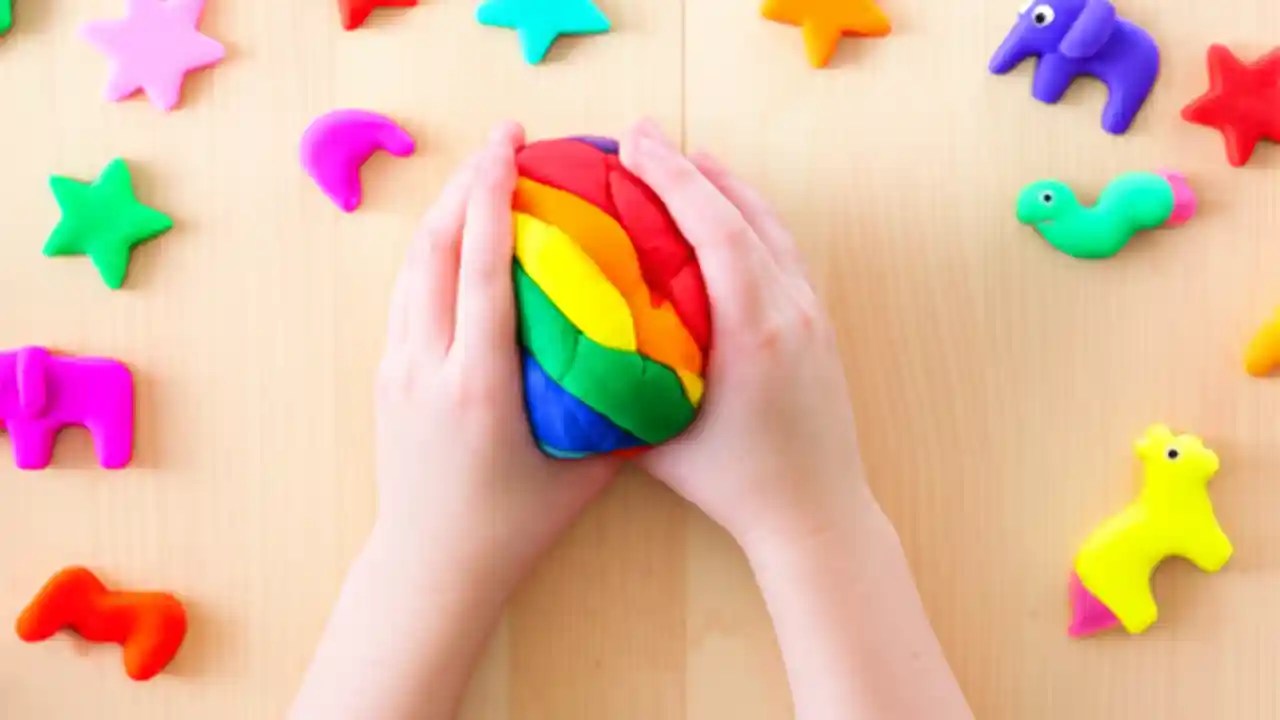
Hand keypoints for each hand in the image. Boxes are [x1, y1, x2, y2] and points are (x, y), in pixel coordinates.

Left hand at [376, 122, 619, 593]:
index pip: (480, 268)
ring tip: (483, 177)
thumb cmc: (513, 527)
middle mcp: (428, 366)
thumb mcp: (580, 468)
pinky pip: (407, 294)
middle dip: (467, 183)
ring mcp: (399, 368)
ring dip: (446, 213)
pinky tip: (459, 239)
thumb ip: (611, 407)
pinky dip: (432, 253)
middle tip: (505, 140)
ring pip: (413, 266)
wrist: (431, 567)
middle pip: (436, 249)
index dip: (493, 197)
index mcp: (478, 385)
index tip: (511, 146)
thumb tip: (653, 350)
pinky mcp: (388, 376)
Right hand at [619, 120, 868, 553]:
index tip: (634, 141)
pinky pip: (783, 250)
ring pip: (770, 226)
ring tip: (686, 159)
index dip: (671, 178)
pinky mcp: (818, 325)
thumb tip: (580, 337)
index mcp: (755, 328)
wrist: (817, 516)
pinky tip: (730, 215)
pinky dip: (752, 219)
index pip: (712, 229)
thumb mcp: (663, 435)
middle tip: (642, 135)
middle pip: (741, 213)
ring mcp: (811, 313)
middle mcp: (791, 308)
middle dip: (689, 169)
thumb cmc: (738, 486)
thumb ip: (627, 384)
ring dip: (726, 187)